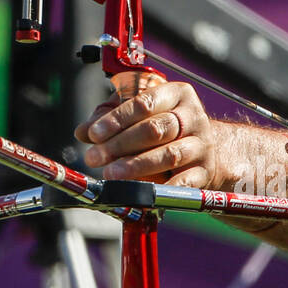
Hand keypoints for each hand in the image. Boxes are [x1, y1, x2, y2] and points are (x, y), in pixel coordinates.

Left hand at [74, 72, 220, 187]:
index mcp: (176, 94)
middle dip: (121, 144)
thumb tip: (82, 131)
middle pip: (155, 129)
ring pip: (168, 154)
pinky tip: (143, 193)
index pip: (144, 103)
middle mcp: (193, 117)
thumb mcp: (139, 114)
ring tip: (110, 174)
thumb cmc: (164, 127)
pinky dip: (164, 188)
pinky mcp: (205, 171)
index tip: (93, 134)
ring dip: (136, 166)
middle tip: (94, 158)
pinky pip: (185, 181)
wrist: (206, 150)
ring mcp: (202, 145)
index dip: (117, 119)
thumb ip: (109, 118)